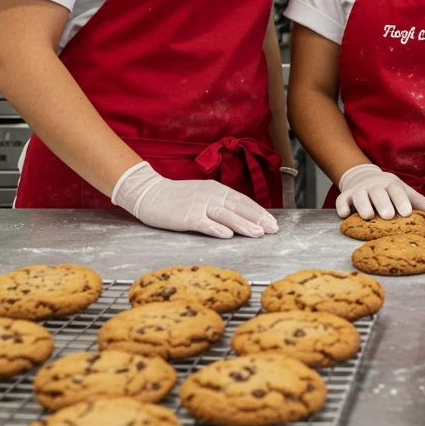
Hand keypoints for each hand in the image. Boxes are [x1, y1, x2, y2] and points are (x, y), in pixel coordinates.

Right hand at [111, 161, 278, 238]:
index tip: (272, 222)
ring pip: (226, 215)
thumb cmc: (178, 197)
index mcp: (217, 190)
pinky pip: (203, 223)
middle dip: (258, 219)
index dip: (259, 212)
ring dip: (243, 224)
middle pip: (239, 208)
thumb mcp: (204, 194)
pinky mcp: (186, 216)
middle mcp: (212, 196)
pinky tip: (227, 235)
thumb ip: (221, 203)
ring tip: (258, 234)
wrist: (150, 193)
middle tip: (273, 229)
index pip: (243, 201)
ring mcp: (199, 205)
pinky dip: (216, 228)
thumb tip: (241, 214)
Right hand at [335, 163, 424, 219]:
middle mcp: (374, 186)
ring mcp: (359, 191)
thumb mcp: (401, 189)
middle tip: (388, 216)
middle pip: (378, 193)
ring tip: (368, 216)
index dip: (402, 201)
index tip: (407, 213)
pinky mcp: (345, 196)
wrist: (362, 176)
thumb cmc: (386, 188)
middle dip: (383, 203)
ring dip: (363, 205)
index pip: (397, 191)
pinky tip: (344, 214)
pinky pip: (341, 200)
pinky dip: (342, 206)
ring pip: (359, 196)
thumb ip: (415, 200)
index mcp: (390, 185)